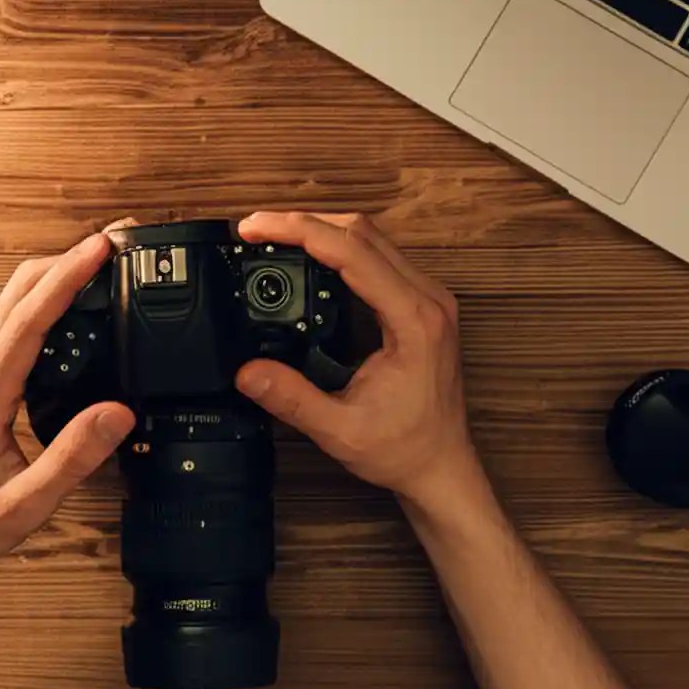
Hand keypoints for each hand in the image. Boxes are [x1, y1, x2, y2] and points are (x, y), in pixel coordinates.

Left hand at [0, 233, 135, 582]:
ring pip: (11, 302)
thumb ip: (74, 456)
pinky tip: (71, 310)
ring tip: (101, 268)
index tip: (99, 248)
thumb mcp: (25, 503)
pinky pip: (9, 324)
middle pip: (17, 291)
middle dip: (65, 259)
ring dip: (54, 277)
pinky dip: (43, 302)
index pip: (29, 318)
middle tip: (112, 245)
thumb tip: (117, 412)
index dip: (67, 277)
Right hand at [234, 212, 475, 504]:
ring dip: (321, 229)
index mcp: (414, 320)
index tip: (257, 228)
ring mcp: (428, 298)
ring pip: (371, 237)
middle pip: (362, 231)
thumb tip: (246, 371)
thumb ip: (292, 399)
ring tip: (274, 235)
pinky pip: (379, 255)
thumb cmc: (405, 448)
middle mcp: (428, 299)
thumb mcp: (341, 430)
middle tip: (255, 228)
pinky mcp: (420, 303)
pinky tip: (309, 254)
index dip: (300, 230)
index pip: (352, 252)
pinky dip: (339, 246)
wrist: (441, 466)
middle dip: (304, 222)